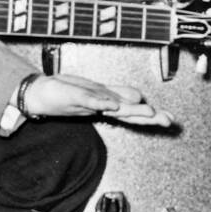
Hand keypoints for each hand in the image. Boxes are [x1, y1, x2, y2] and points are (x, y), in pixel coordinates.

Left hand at [23, 74, 173, 126]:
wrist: (40, 96)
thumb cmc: (69, 93)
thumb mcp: (98, 91)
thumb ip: (118, 94)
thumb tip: (140, 97)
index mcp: (109, 105)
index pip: (134, 112)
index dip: (152, 116)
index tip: (170, 120)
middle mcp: (102, 106)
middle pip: (129, 113)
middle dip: (148, 117)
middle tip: (166, 121)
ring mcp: (89, 103)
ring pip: (114, 108)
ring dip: (131, 110)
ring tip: (149, 112)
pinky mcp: (74, 97)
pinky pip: (90, 100)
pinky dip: (102, 103)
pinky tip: (113, 105)